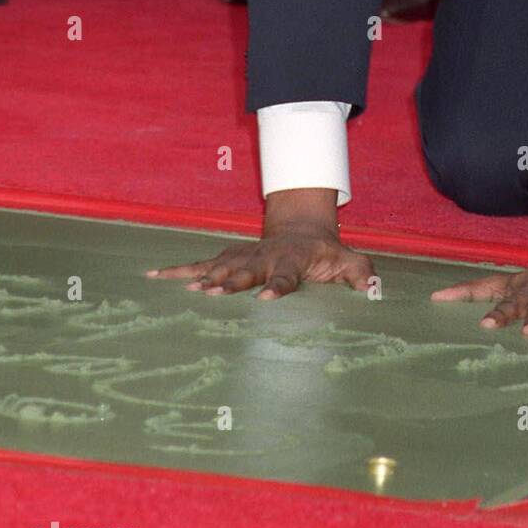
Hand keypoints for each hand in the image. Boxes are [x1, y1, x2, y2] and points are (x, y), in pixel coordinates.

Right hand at [146, 220, 374, 298]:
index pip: (286, 277)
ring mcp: (243, 256)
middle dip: (230, 281)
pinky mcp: (227, 258)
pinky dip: (177, 270)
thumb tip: (374, 289)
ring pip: (219, 265)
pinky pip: (200, 263)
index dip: (278, 287)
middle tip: (212, 293)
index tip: (265, 298)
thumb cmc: (325, 254)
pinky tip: (153, 276)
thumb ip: (361, 275)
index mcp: (293, 261)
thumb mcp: (348, 262)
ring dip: (201, 276)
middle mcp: (264, 257)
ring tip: (182, 287)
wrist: (300, 229)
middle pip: (246, 270)